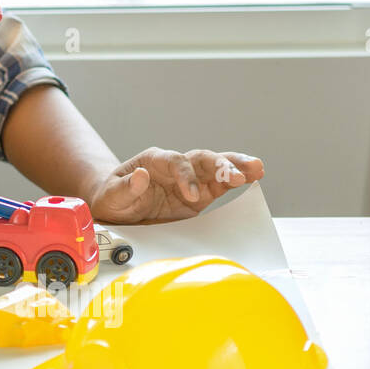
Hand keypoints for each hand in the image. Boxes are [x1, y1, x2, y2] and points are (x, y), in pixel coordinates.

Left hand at [85, 147, 264, 223]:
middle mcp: (175, 166)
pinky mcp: (199, 195)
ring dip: (236, 167)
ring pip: (216, 167)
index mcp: (154, 160)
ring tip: (257, 169)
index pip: (175, 161)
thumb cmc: (112, 199)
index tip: (192, 195)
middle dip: (220, 165)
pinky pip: (220, 185)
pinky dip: (236, 181)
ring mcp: (189, 179)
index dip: (186, 175)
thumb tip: (140, 176)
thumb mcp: (112, 196)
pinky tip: (254, 178)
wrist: (117, 210)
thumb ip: (125, 187)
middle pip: (201, 158)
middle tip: (237, 176)